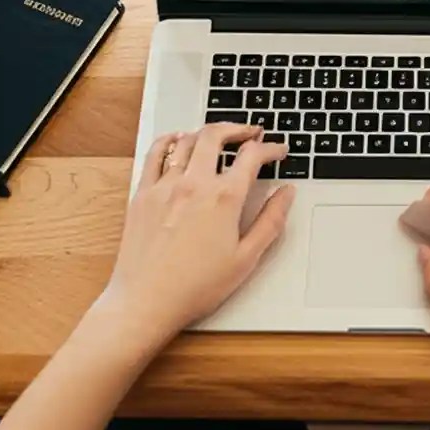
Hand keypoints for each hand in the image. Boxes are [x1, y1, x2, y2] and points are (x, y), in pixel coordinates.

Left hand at [97, 123, 294, 345]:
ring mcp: (164, 186)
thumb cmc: (195, 287)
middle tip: (251, 132)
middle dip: (238, 128)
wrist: (146, 301)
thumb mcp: (246, 258)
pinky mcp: (143, 194)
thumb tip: (286, 194)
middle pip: (216, 136)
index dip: (270, 148)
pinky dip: (169, 141)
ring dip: (207, 132)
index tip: (278, 150)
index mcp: (224, 199)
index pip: (252, 156)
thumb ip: (271, 221)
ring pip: (187, 141)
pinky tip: (177, 140)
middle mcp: (194, 184)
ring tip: (220, 135)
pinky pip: (155, 154)